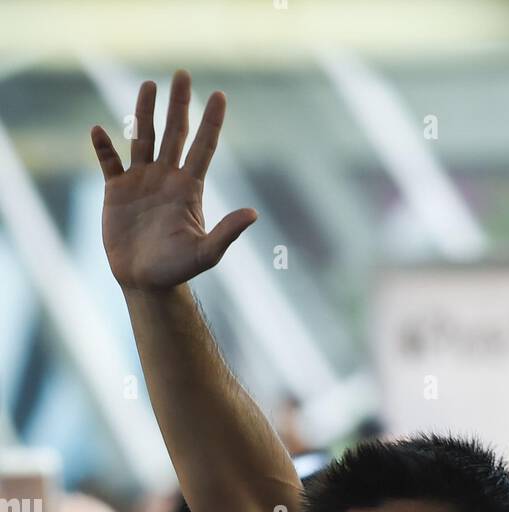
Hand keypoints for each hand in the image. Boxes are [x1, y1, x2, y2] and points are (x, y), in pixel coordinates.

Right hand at [91, 70, 256, 290]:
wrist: (146, 282)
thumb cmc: (177, 269)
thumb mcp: (206, 253)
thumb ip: (227, 232)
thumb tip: (253, 214)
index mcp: (188, 188)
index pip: (203, 147)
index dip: (212, 122)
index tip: (220, 95)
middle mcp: (166, 178)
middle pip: (174, 133)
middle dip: (179, 105)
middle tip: (182, 75)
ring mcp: (141, 181)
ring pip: (143, 138)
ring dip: (143, 112)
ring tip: (148, 86)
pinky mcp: (116, 191)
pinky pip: (109, 162)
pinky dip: (103, 147)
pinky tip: (98, 131)